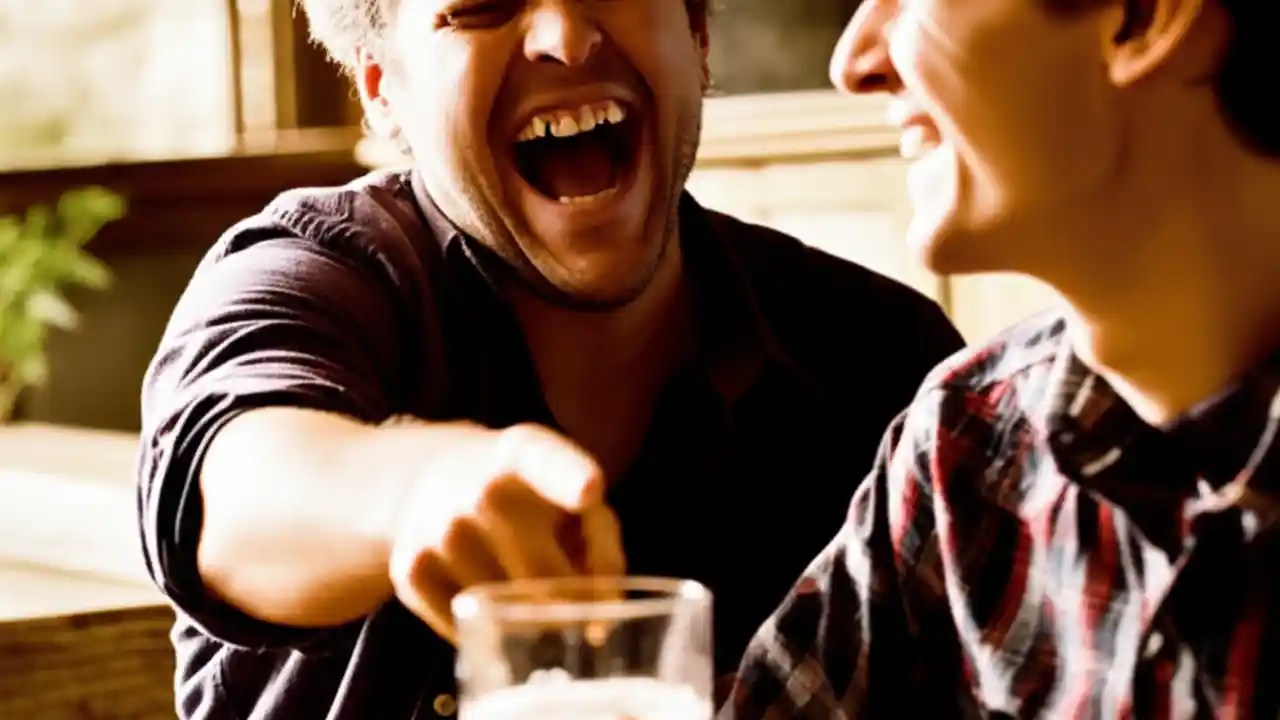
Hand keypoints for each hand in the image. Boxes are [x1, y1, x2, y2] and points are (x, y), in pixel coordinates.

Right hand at [386, 422, 625, 640]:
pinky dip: (486, 628)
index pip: (552, 464)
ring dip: (526, 613)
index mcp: (528, 452)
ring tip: (514, 572)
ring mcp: (441, 529)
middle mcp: (481, 486)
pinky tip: (482, 590)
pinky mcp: (410, 570)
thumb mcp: (570, 491)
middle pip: (544, 574)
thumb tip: (604, 614)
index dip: (573, 479)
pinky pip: (469, 629)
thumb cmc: (526, 494)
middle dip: (569, 602)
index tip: (589, 490)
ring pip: (509, 610)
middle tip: (573, 601)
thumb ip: (601, 542)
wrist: (429, 479)